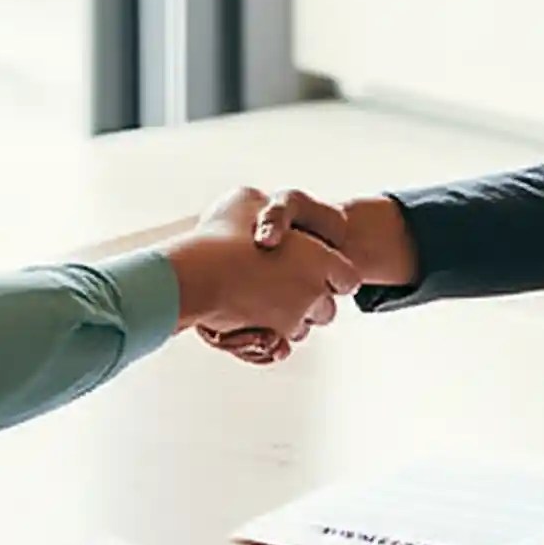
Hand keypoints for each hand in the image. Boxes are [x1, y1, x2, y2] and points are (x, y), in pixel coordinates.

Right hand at [163, 187, 361, 362]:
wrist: (194, 273)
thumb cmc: (221, 234)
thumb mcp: (246, 199)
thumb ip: (266, 205)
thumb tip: (261, 207)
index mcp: (320, 258)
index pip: (349, 278)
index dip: (335, 274)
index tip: (317, 269)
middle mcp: (313, 291)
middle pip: (329, 309)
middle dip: (314, 301)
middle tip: (287, 285)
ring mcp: (293, 317)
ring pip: (304, 328)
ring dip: (291, 318)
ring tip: (264, 300)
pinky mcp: (270, 336)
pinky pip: (280, 345)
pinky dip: (271, 336)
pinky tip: (254, 319)